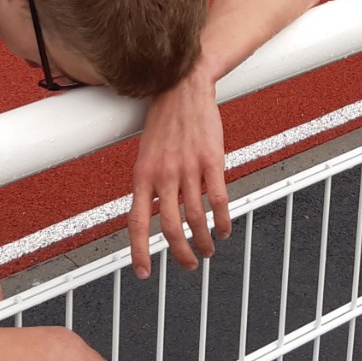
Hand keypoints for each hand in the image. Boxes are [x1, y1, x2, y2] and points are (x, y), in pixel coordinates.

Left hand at [128, 71, 228, 278]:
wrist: (182, 87)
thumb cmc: (163, 121)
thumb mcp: (146, 153)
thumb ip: (149, 183)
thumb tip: (154, 214)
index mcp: (142, 175)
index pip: (137, 222)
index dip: (139, 251)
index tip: (143, 273)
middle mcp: (163, 175)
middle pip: (169, 228)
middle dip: (180, 253)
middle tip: (189, 265)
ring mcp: (188, 169)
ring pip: (196, 219)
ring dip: (204, 241)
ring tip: (208, 249)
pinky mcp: (211, 161)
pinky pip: (218, 201)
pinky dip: (222, 222)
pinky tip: (224, 230)